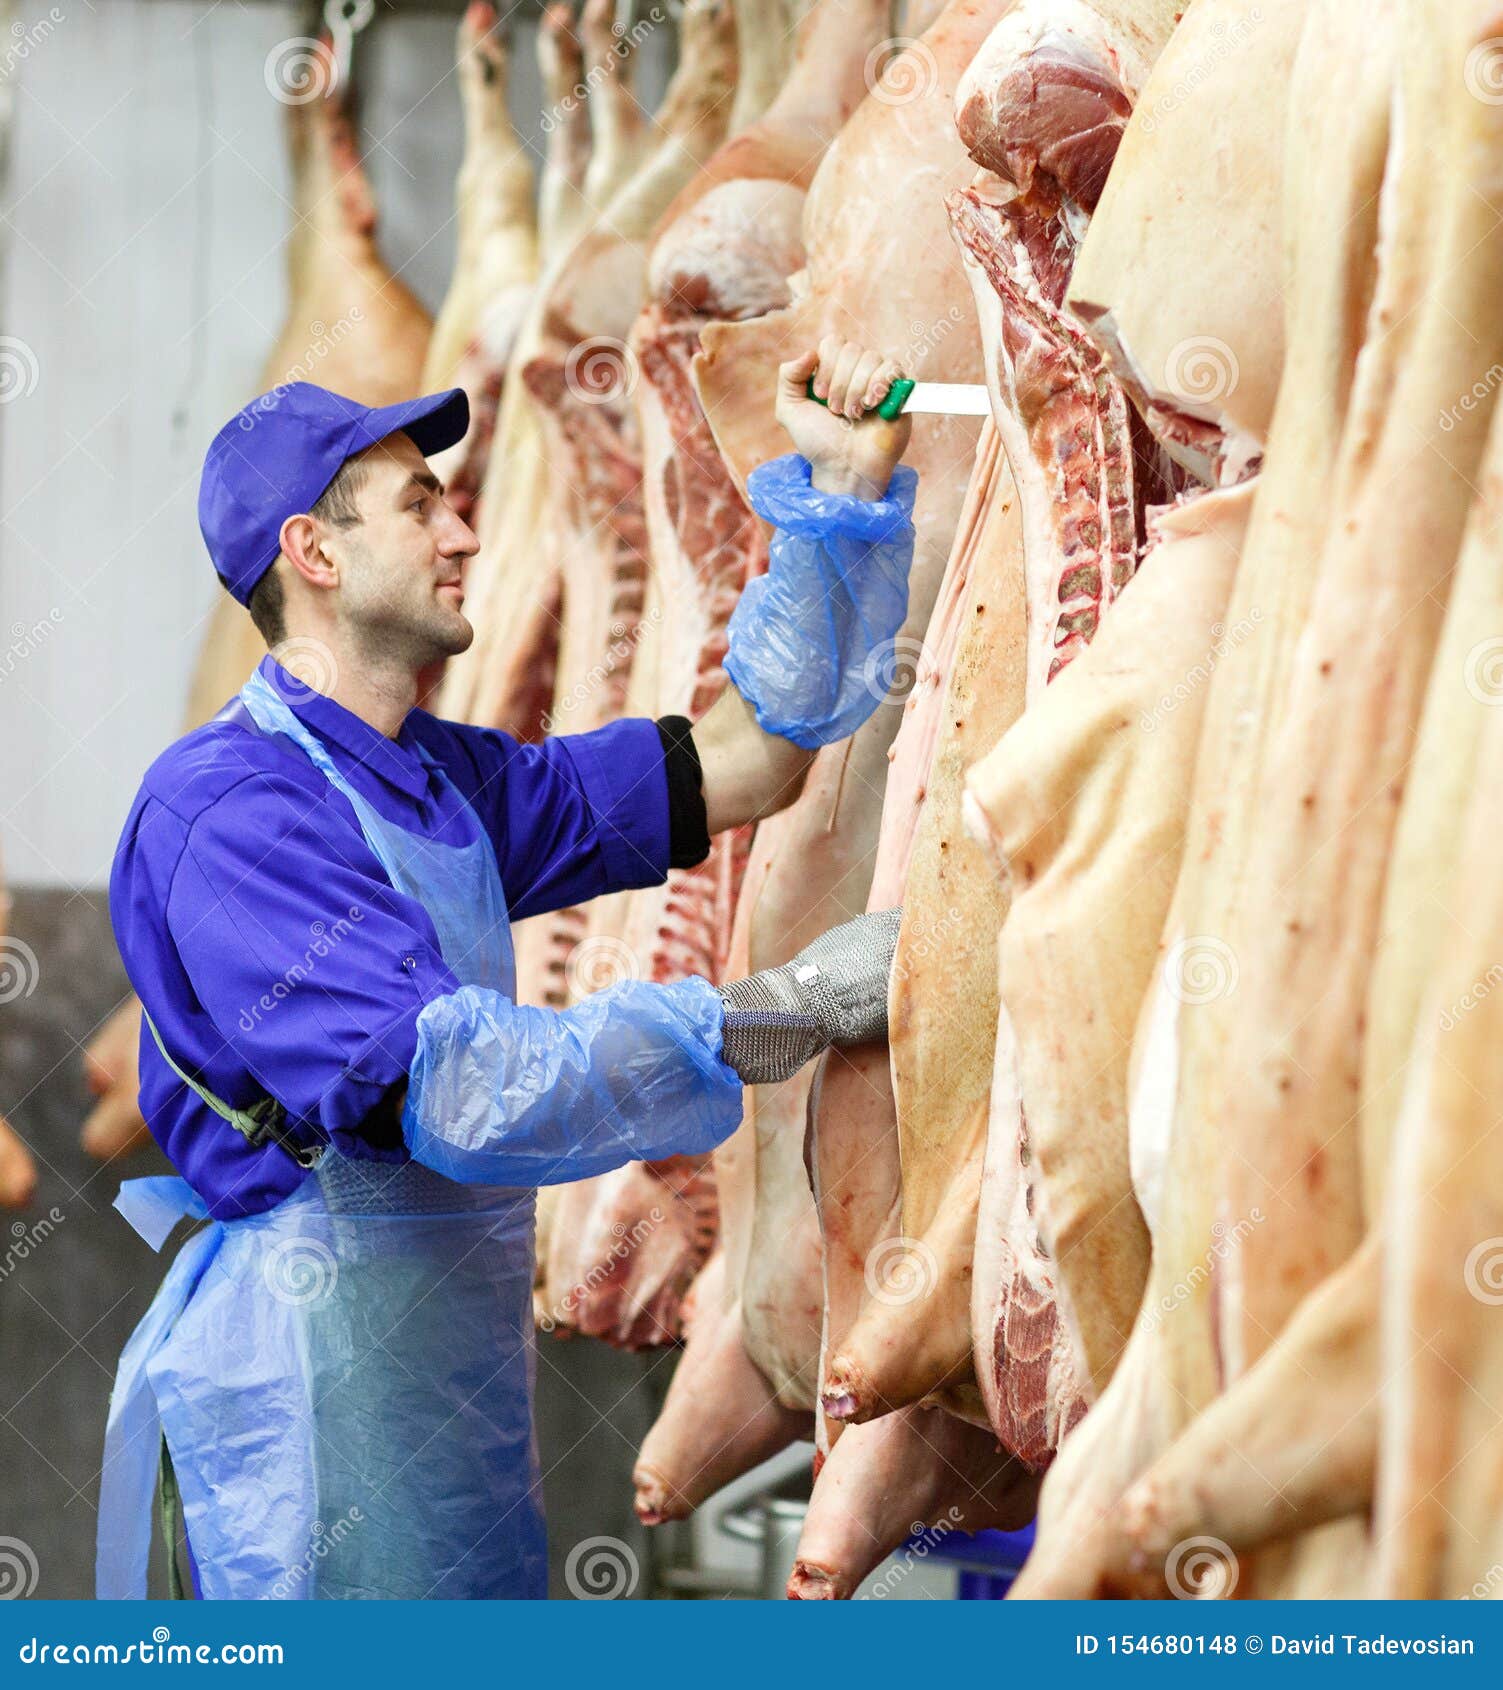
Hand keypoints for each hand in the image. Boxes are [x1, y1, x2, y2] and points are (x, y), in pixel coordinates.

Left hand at [775, 338, 912, 500]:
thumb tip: (810, 353)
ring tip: (853, 416)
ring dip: (856, 390)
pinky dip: (879, 386)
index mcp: (833, 370)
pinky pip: (892, 369)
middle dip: (840, 383)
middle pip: (852, 349)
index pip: (833, 343)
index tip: (820, 397)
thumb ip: (788, 377)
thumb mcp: (789, 411)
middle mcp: (857, 371)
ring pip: (871, 358)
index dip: (827, 367)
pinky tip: (872, 406)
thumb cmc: (820, 443)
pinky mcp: (899, 391)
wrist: (845, 469)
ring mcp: (879, 380)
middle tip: (837, 412)